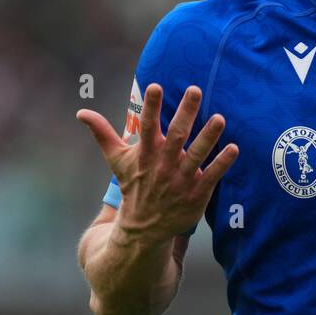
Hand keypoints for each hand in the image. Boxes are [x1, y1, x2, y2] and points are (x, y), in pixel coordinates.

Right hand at [76, 84, 238, 238]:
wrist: (143, 228)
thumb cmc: (133, 186)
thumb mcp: (117, 161)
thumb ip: (103, 134)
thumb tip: (81, 112)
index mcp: (146, 154)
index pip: (148, 126)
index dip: (151, 107)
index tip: (155, 86)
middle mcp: (164, 165)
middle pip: (177, 136)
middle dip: (186, 113)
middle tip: (195, 89)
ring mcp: (181, 180)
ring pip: (197, 155)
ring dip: (208, 137)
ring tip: (219, 118)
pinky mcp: (196, 194)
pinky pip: (211, 176)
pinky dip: (222, 164)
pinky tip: (234, 148)